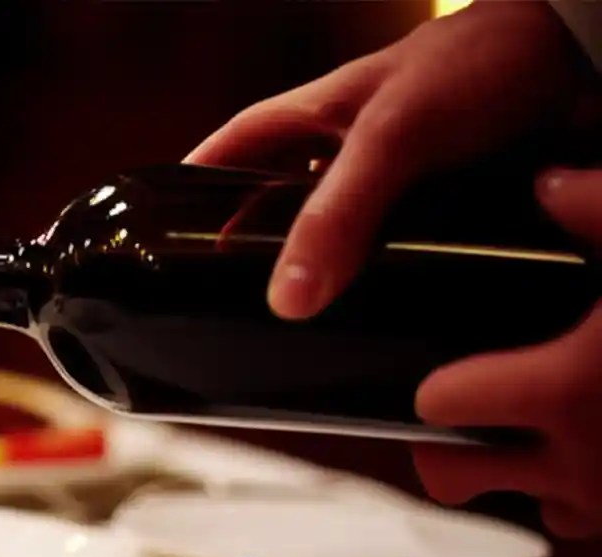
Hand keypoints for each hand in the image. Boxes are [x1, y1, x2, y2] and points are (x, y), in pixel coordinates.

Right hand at [185, 0, 599, 319]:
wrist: (586, 63)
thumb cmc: (482, 61)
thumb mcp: (392, 136)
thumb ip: (336, 214)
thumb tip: (286, 299)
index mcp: (306, 121)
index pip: (221, 160)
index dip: (183, 198)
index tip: (150, 246)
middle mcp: (340, 157)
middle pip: (269, 214)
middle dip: (248, 259)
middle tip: (222, 314)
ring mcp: (389, 190)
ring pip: (334, 247)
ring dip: (324, 285)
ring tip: (296, 342)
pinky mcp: (436, 220)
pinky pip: (395, 268)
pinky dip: (385, 296)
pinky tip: (377, 331)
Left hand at [414, 168, 601, 537]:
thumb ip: (598, 204)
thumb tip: (547, 183)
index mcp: (564, 391)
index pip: (441, 405)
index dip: (436, 386)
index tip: (449, 366)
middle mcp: (579, 460)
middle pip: (452, 479)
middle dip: (443, 448)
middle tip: (459, 414)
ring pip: (524, 506)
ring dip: (514, 474)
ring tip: (531, 427)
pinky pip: (590, 519)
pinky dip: (579, 493)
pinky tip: (597, 444)